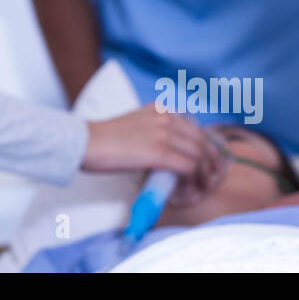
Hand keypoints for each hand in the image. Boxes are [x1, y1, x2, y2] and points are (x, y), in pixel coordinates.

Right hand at [82, 105, 223, 184]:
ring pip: (199, 154)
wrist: (86, 142)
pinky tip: (186, 190)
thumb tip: (171, 152)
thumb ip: (155, 130)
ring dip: (203, 174)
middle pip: (202, 140)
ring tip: (199, 188)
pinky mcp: (160, 152)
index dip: (206, 146)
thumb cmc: (104, 139)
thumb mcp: (135, 124)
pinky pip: (188, 168)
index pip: (195, 127)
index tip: (209, 161)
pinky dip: (192, 181)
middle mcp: (166, 117)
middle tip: (212, 177)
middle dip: (212, 161)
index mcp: (160, 109)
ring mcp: (164, 133)